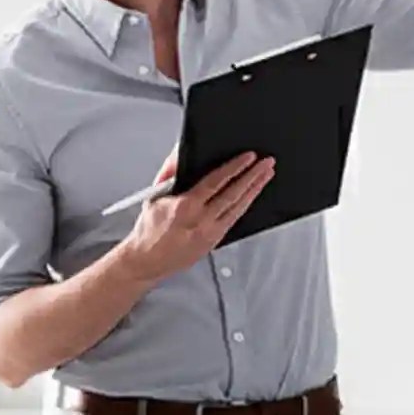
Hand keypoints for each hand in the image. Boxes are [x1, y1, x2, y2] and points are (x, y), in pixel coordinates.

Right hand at [119, 149, 274, 283]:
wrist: (146, 261)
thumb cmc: (149, 230)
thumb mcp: (155, 196)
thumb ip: (170, 171)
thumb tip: (180, 152)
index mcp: (185, 207)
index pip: (216, 181)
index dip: (235, 167)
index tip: (248, 157)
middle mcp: (201, 221)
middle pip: (234, 194)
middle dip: (253, 176)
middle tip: (266, 163)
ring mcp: (210, 233)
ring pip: (239, 208)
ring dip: (255, 190)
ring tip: (266, 176)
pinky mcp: (214, 242)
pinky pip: (235, 220)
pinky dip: (245, 206)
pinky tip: (252, 196)